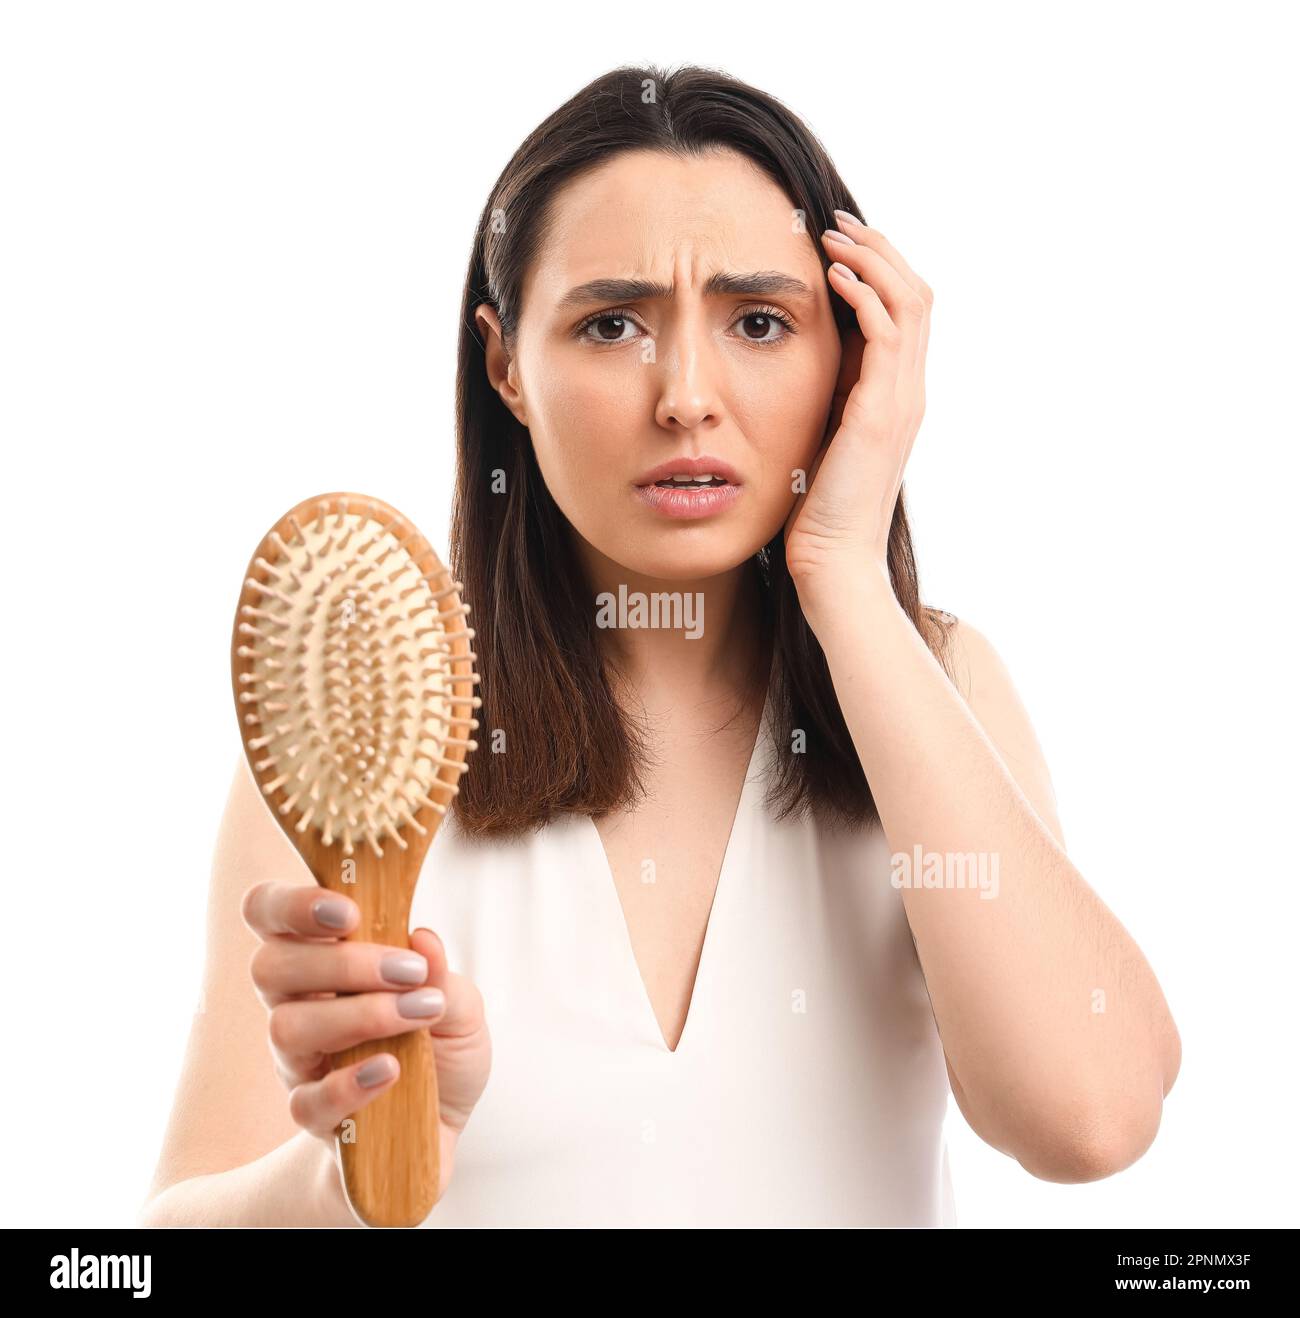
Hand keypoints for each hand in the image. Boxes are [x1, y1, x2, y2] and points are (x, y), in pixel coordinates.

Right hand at [243, 882, 491, 1197]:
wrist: (440, 1126)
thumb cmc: (441, 1049)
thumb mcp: (459, 1002)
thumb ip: (440, 971)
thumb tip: (423, 938)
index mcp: (323, 958)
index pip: (269, 913)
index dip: (294, 904)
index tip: (349, 912)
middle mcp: (297, 1004)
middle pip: (270, 966)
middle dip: (342, 961)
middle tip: (408, 971)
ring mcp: (298, 1062)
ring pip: (286, 1027)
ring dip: (359, 1015)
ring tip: (419, 1014)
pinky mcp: (313, 1117)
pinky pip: (306, 1102)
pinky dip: (351, 1083)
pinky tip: (393, 1070)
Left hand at [784, 213, 932, 600]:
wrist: (833, 561)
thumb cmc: (818, 512)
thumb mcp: (823, 441)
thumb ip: (826, 402)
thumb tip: (803, 368)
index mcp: (896, 397)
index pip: (905, 312)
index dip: (878, 270)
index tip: (838, 245)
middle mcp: (909, 392)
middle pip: (917, 293)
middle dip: (878, 250)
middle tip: (836, 223)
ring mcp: (901, 401)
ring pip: (909, 302)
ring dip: (871, 260)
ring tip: (833, 237)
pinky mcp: (882, 412)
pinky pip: (886, 333)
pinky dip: (863, 295)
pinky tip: (832, 277)